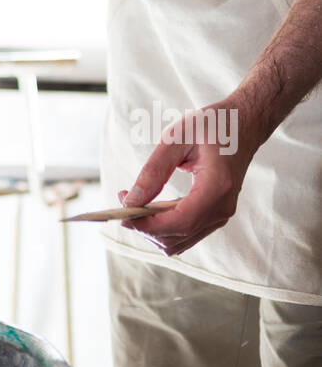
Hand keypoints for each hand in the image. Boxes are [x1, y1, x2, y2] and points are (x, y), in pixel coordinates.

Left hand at [120, 100, 256, 255]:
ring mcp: (222, 215)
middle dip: (145, 227)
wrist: (243, 125)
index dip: (148, 225)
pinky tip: (151, 206)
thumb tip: (130, 200)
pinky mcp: (216, 216)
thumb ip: (154, 170)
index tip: (122, 214)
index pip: (180, 222)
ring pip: (180, 242)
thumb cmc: (211, 125)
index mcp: (217, 186)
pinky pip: (186, 234)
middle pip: (177, 237)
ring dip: (153, 230)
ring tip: (135, 203)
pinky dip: (164, 227)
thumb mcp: (176, 137)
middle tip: (124, 201)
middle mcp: (223, 208)